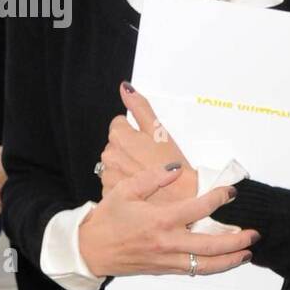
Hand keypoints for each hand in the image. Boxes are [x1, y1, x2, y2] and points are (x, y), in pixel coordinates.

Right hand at [77, 164, 257, 277]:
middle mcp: (166, 242)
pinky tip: (225, 261)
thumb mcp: (125, 190)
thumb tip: (176, 170)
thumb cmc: (107, 219)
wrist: (90, 250)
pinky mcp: (165, 269)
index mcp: (159, 220)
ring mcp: (167, 259)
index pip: (197, 209)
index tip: (231, 192)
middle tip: (253, 233)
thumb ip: (153, 178)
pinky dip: (213, 267)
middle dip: (236, 240)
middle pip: (210, 245)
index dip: (218, 199)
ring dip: (230, 260)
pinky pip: (195, 271)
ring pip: (206, 265)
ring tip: (247, 253)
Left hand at [98, 82, 195, 204]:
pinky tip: (142, 187)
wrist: (180, 201)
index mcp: (120, 137)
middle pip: (116, 145)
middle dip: (130, 150)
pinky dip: (126, 184)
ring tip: (147, 175)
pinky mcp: (111, 194)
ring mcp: (108, 177)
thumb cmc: (173, 167)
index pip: (119, 125)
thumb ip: (140, 107)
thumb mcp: (160, 131)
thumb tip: (126, 88)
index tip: (149, 144)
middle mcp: (109, 156)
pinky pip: (115, 183)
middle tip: (151, 160)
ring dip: (128, 167)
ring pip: (115, 165)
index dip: (136, 133)